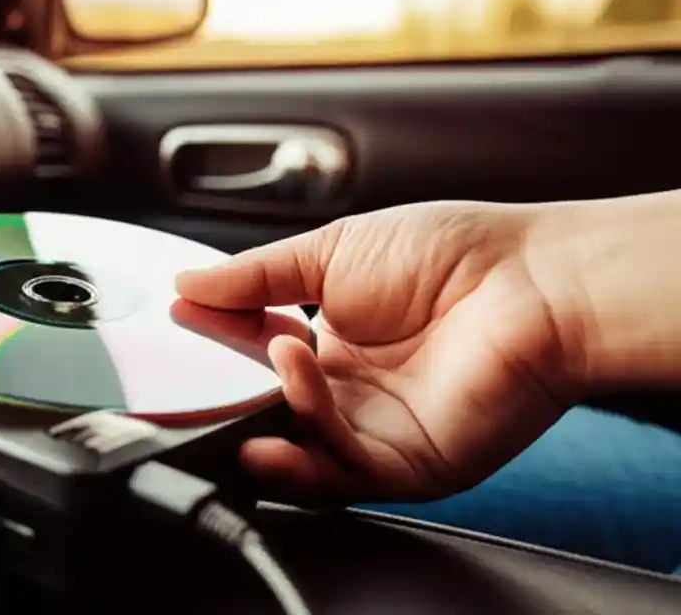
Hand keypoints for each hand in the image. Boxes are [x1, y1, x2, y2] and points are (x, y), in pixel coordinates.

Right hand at [176, 201, 586, 504]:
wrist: (534, 278)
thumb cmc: (451, 252)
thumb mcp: (330, 251)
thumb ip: (254, 276)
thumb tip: (185, 284)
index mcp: (334, 349)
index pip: (256, 366)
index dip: (221, 352)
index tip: (185, 322)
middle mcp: (354, 398)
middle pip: (272, 420)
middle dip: (233, 404)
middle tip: (205, 372)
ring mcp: (380, 435)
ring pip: (301, 454)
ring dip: (272, 415)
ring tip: (274, 359)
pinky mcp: (410, 466)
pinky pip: (343, 469)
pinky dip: (309, 433)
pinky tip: (302, 376)